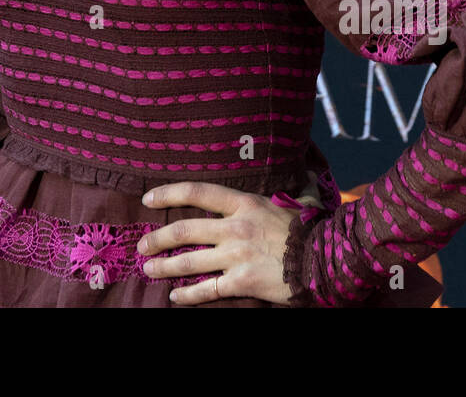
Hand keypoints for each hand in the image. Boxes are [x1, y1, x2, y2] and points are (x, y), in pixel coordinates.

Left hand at [137, 180, 310, 304]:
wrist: (323, 262)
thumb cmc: (308, 230)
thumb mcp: (292, 201)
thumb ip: (282, 190)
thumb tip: (306, 168)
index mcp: (243, 203)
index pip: (198, 192)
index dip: (169, 193)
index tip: (149, 199)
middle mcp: (234, 228)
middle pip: (185, 229)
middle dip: (158, 238)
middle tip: (142, 245)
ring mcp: (236, 256)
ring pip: (189, 261)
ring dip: (164, 266)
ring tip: (149, 269)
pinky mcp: (241, 282)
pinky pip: (207, 290)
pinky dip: (188, 295)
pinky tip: (175, 297)